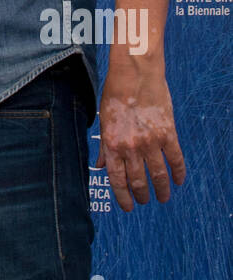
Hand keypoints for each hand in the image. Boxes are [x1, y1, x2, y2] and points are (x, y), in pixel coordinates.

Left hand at [96, 65, 185, 211]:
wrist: (135, 73)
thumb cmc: (116, 93)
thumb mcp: (103, 120)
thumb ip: (105, 146)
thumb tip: (101, 166)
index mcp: (112, 144)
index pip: (117, 180)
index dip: (123, 197)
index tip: (128, 207)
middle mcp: (131, 146)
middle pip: (138, 181)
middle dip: (141, 195)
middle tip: (144, 201)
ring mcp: (151, 141)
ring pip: (158, 175)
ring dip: (161, 190)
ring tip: (162, 197)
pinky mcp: (168, 133)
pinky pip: (176, 159)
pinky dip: (178, 172)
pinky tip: (178, 180)